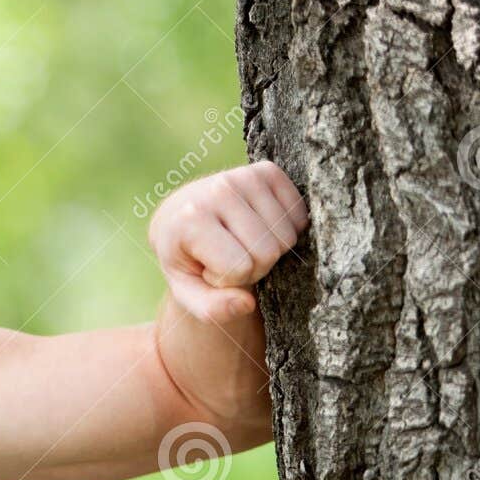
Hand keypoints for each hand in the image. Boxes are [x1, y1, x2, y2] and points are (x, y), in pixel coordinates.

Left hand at [148, 161, 307, 323]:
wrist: (179, 218)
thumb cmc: (186, 259)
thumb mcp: (187, 291)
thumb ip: (211, 309)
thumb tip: (245, 304)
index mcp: (190, 219)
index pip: (239, 268)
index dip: (228, 279)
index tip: (208, 267)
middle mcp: (218, 189)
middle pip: (268, 252)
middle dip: (252, 266)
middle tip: (227, 255)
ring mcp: (244, 175)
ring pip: (286, 237)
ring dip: (269, 249)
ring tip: (240, 241)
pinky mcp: (267, 170)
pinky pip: (299, 215)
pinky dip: (285, 229)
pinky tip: (258, 226)